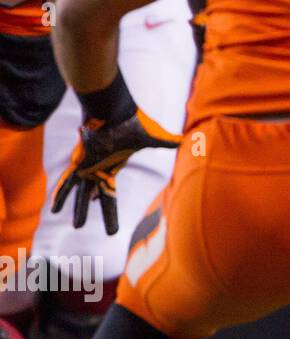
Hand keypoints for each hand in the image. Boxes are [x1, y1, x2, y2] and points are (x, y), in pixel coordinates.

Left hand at [52, 110, 180, 234]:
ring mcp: (87, 166)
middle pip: (93, 196)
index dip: (108, 207)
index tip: (108, 224)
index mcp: (112, 167)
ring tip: (77, 226)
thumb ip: (166, 142)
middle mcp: (98, 169)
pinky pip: (68, 182)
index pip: (109, 193)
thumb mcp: (154, 137)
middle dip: (87, 210)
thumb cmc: (135, 123)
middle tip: (79, 227)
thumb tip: (186, 141)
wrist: (117, 111)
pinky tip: (54, 209)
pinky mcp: (80, 162)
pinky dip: (61, 195)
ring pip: (80, 193)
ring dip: (78, 209)